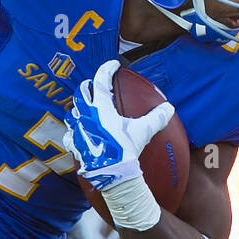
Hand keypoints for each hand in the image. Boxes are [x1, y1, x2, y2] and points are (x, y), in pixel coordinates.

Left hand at [63, 59, 174, 191]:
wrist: (112, 174)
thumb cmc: (125, 150)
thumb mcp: (143, 132)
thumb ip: (156, 118)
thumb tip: (169, 108)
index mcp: (100, 108)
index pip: (101, 81)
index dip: (107, 69)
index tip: (113, 65)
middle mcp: (86, 116)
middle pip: (81, 94)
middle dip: (87, 87)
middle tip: (92, 85)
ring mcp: (78, 131)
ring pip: (72, 113)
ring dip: (78, 109)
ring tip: (84, 110)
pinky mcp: (75, 146)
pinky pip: (70, 136)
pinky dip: (74, 133)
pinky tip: (77, 135)